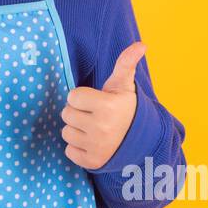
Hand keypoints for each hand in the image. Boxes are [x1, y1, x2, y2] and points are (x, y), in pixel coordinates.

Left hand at [59, 41, 146, 169]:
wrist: (139, 140)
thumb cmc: (125, 108)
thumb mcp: (123, 85)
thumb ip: (126, 63)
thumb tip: (141, 44)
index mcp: (107, 106)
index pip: (71, 96)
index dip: (82, 97)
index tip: (96, 101)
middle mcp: (102, 128)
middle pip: (66, 114)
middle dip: (78, 113)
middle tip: (95, 115)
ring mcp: (97, 147)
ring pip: (66, 133)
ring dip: (76, 130)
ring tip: (94, 129)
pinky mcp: (92, 162)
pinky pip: (68, 151)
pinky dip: (77, 148)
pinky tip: (92, 143)